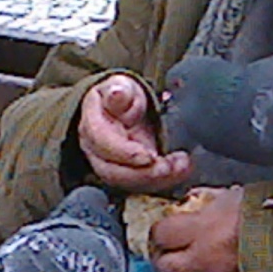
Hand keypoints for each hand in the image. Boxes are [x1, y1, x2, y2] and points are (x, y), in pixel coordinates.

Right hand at [78, 75, 190, 193]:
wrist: (124, 108)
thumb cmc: (123, 96)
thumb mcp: (122, 86)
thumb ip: (120, 91)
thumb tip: (117, 94)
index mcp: (92, 125)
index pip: (103, 143)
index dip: (125, 153)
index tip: (149, 156)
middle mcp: (95, 151)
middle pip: (113, 172)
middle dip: (144, 174)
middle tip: (169, 168)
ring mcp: (109, 166)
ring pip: (128, 183)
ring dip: (157, 180)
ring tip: (181, 166)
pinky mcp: (126, 175)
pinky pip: (141, 185)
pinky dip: (164, 181)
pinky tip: (180, 170)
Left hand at [149, 186, 241, 271]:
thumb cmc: (272, 212)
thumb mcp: (236, 195)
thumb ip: (209, 198)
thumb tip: (192, 201)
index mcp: (201, 229)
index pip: (160, 234)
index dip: (159, 231)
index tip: (165, 228)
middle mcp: (203, 260)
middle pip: (164, 269)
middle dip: (164, 259)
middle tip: (170, 251)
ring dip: (193, 271)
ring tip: (206, 259)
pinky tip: (229, 268)